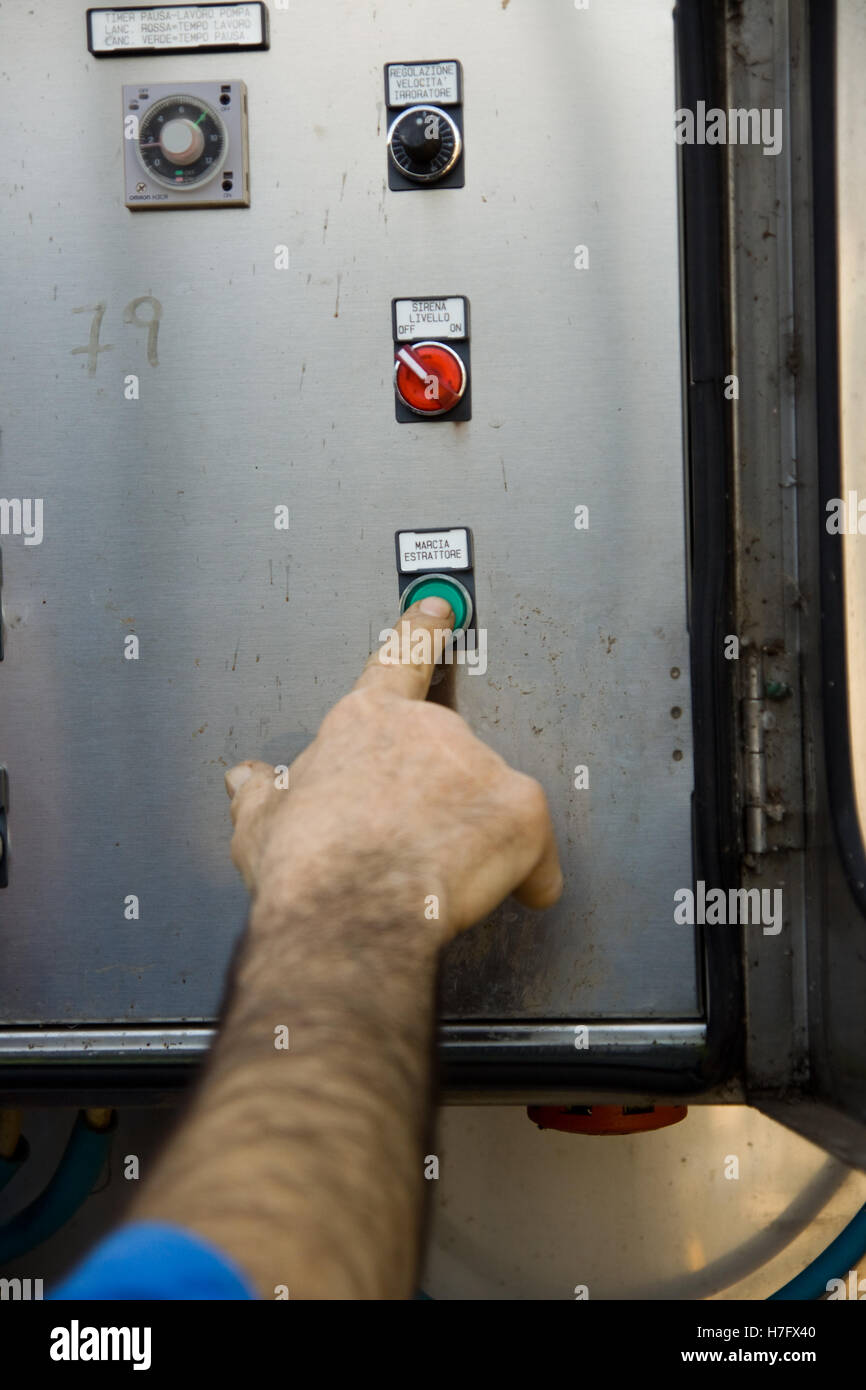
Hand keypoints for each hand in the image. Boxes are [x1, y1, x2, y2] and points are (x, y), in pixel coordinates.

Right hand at [224, 596, 562, 941]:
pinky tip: (497, 891)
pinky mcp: (520, 810)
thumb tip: (243, 779)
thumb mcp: (261, 822)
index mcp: (365, 721)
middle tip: (407, 845)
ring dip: (471, 837)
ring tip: (431, 876)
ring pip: (490, 802)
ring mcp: (478, 765)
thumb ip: (261, 791)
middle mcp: (427, 729)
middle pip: (448, 756)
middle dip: (435, 800)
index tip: (437, 609)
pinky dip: (525, 873)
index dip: (420, 631)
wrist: (347, 912)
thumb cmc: (305, 869)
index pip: (399, 659)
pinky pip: (533, 846)